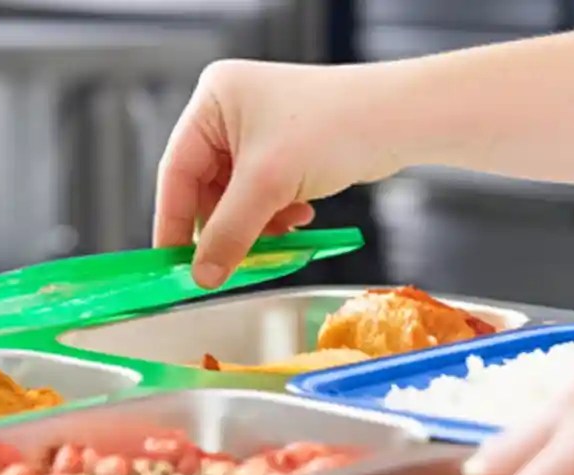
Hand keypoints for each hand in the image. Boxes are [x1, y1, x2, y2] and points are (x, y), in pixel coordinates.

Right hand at [153, 60, 404, 287]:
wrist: (400, 120)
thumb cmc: (336, 126)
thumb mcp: (268, 185)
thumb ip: (228, 233)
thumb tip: (202, 276)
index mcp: (214, 99)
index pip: (176, 170)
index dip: (173, 222)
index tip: (173, 265)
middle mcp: (232, 110)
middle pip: (206, 187)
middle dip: (225, 225)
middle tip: (231, 263)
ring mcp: (259, 129)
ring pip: (236, 196)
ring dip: (254, 224)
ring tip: (279, 234)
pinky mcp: (285, 149)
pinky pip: (262, 194)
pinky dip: (274, 214)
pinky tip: (299, 216)